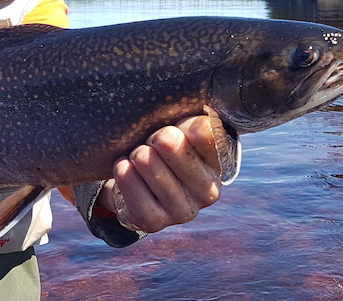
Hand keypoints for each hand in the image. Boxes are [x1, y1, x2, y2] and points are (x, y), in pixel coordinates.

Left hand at [101, 114, 222, 232]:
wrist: (145, 187)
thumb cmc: (170, 151)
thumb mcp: (185, 130)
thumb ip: (195, 121)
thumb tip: (200, 120)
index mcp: (219, 163)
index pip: (203, 131)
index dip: (181, 123)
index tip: (176, 127)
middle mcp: (209, 191)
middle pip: (169, 143)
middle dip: (154, 137)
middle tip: (152, 142)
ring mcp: (183, 211)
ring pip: (147, 162)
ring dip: (136, 154)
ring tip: (139, 156)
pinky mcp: (155, 222)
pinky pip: (130, 185)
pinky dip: (123, 171)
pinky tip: (125, 167)